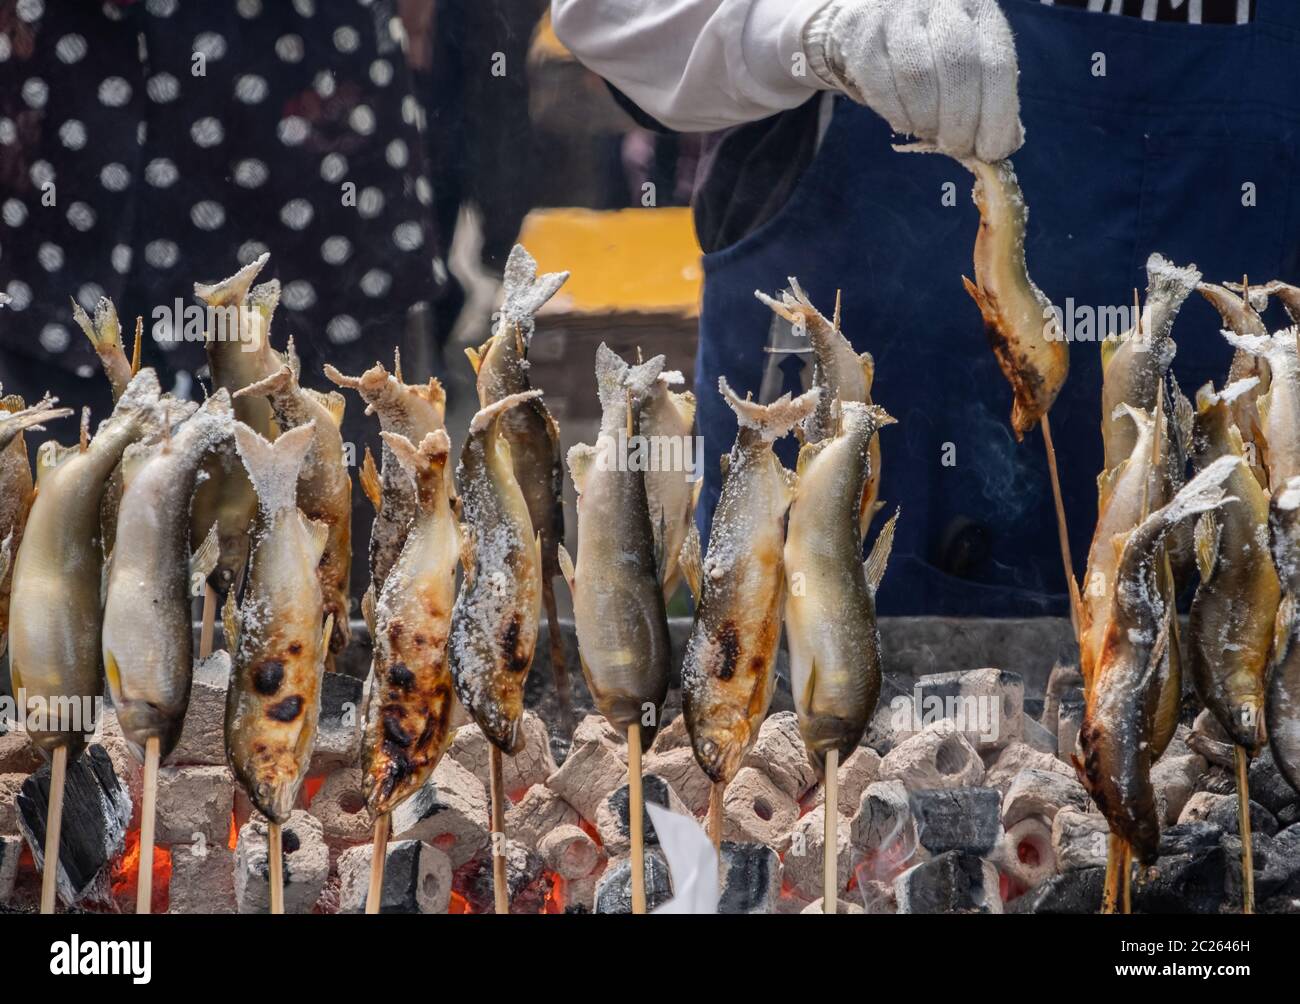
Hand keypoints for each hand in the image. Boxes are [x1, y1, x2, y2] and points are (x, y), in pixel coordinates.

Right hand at [805, 0, 1023, 162]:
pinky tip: (902, 120)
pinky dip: (894, 112)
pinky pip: (879, 82)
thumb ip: (983, 93)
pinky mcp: (861, 30)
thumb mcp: (964, 56)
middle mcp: (942, 4)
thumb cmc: (927, 43)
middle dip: (959, 121)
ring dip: (926, 119)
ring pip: (918, 76)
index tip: (991, 151)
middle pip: (958, 69)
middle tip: (955, 148)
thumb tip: (998, 148)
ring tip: (928, 131)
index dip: (997, 115)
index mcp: (979, 11)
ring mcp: (899, 13)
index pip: (997, 64)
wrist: (870, 9)